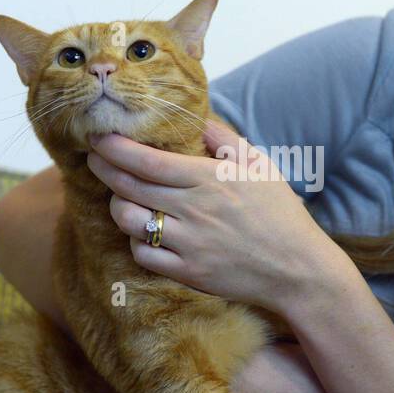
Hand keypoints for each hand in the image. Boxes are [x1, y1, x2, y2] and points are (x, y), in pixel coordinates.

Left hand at [84, 120, 349, 313]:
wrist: (298, 270)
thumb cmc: (281, 214)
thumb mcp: (261, 166)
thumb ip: (226, 140)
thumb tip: (199, 119)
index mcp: (210, 179)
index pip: (147, 160)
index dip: (114, 148)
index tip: (98, 137)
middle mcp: (195, 210)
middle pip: (129, 186)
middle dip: (103, 169)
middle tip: (94, 158)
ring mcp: (189, 244)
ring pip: (129, 221)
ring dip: (118, 206)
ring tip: (121, 197)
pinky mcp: (188, 273)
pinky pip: (143, 255)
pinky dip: (136, 241)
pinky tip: (144, 232)